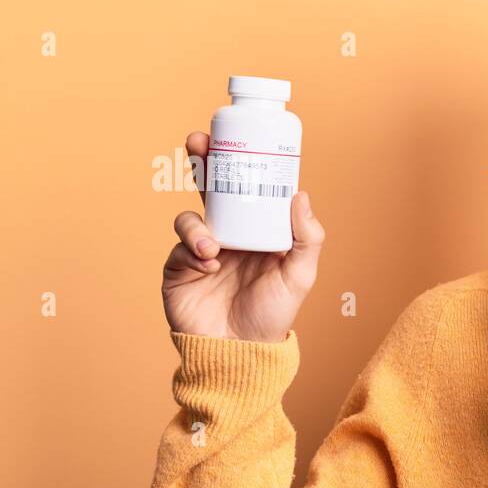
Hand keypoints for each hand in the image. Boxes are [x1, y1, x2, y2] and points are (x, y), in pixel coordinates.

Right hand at [161, 130, 324, 340]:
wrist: (238, 353)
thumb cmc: (272, 315)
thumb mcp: (300, 276)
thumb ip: (307, 238)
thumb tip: (301, 194)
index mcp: (258, 229)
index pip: (249, 186)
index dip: (242, 160)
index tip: (238, 135)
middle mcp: (230, 232)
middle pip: (213, 186)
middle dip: (202, 160)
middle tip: (199, 142)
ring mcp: (202, 247)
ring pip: (191, 213)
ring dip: (197, 223)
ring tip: (213, 248)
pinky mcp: (179, 265)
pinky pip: (180, 244)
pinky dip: (192, 248)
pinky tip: (209, 264)